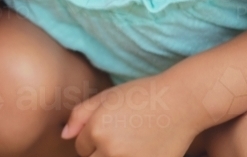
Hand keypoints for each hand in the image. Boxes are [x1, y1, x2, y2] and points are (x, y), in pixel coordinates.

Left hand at [62, 74, 197, 155]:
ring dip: (113, 155)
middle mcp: (111, 151)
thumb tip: (64, 136)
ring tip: (130, 141)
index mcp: (96, 130)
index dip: (91, 136)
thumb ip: (79, 115)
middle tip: (119, 134)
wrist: (181, 103)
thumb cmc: (141, 96)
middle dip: (99, 150)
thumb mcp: (105, 97)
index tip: (109, 125)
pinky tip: (143, 148)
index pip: (81, 146)